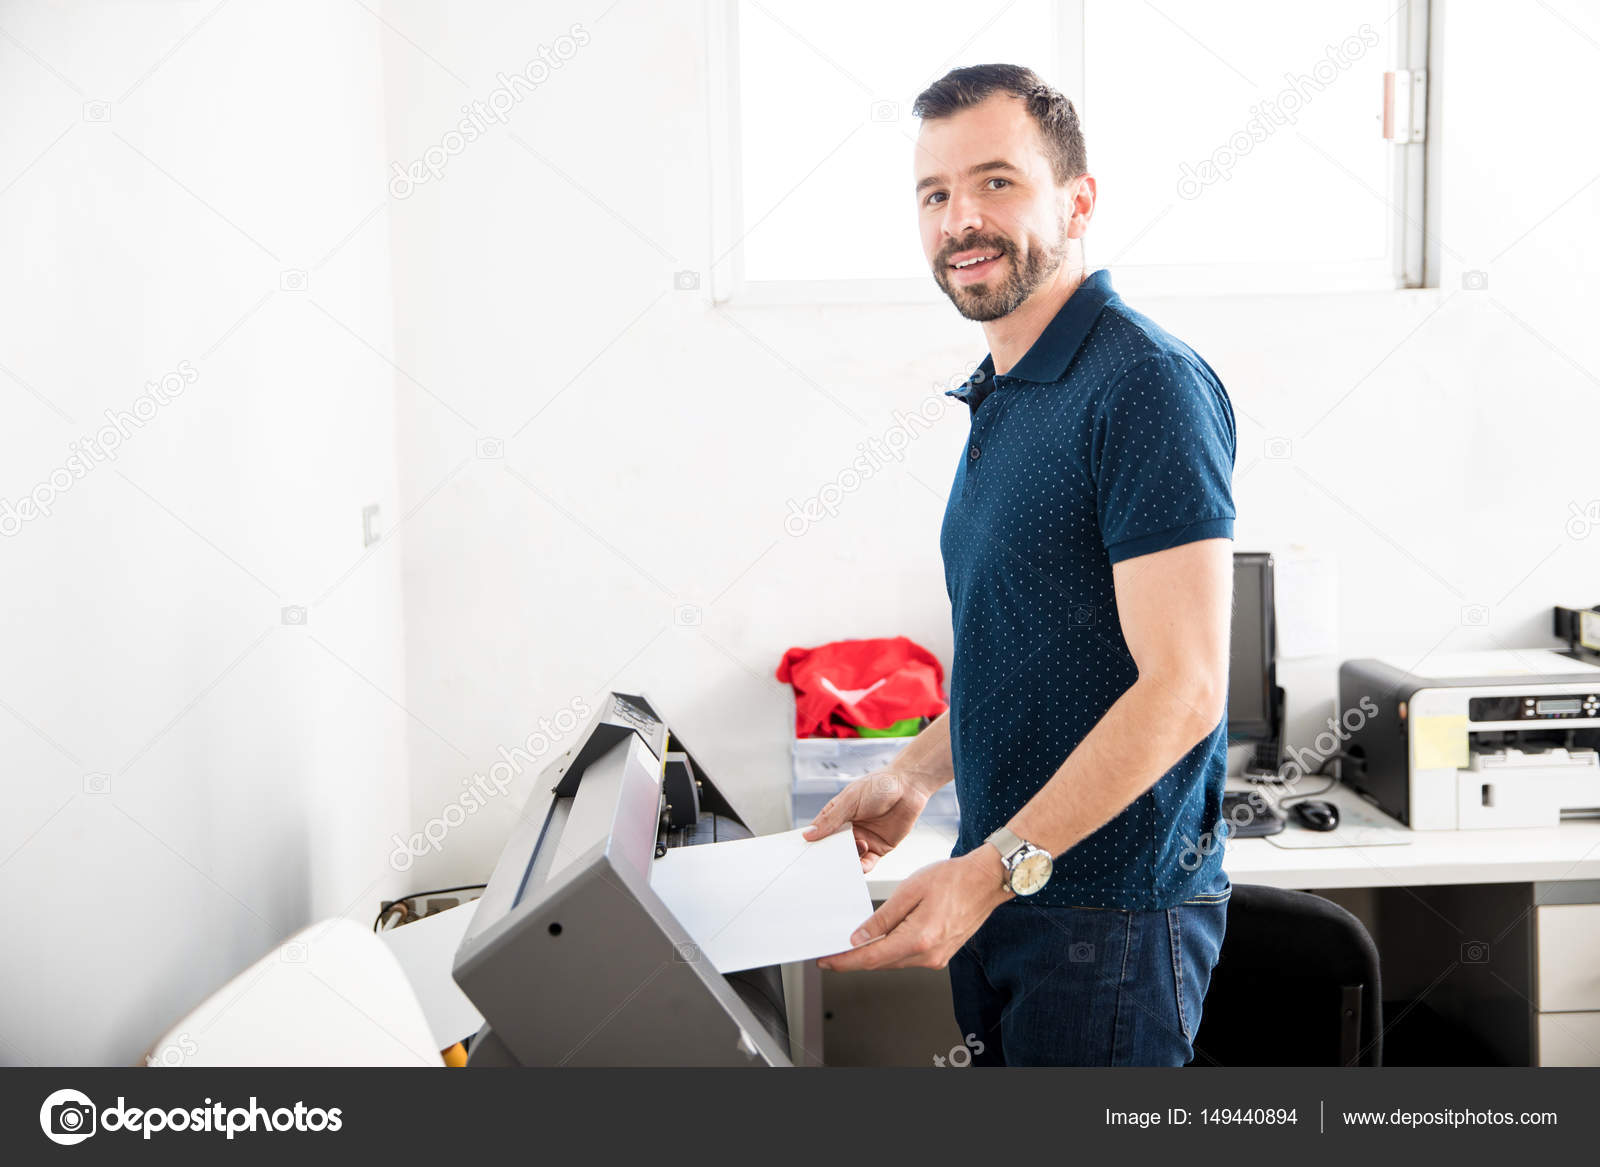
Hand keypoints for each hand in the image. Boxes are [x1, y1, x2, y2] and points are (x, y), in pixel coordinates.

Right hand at [802, 768, 928, 872]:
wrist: (908, 786)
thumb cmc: (879, 785)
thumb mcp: (850, 800)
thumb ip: (830, 819)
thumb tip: (808, 834)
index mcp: (837, 815)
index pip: (820, 833)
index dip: (813, 844)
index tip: (805, 854)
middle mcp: (849, 829)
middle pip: (834, 849)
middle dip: (830, 857)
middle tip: (826, 864)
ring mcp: (864, 840)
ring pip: (850, 858)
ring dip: (847, 862)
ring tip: (848, 859)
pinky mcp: (879, 848)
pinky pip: (868, 863)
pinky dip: (863, 868)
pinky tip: (860, 867)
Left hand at [816, 849, 1011, 970]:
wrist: (986, 880)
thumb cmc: (954, 878)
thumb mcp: (910, 890)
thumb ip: (883, 917)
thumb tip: (860, 938)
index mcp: (919, 938)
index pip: (871, 958)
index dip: (845, 962)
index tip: (826, 962)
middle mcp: (928, 954)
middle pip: (881, 964)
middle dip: (854, 960)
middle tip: (832, 954)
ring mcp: (937, 957)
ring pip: (894, 962)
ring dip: (872, 956)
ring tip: (851, 947)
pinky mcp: (941, 954)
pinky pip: (908, 958)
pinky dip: (891, 952)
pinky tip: (881, 941)